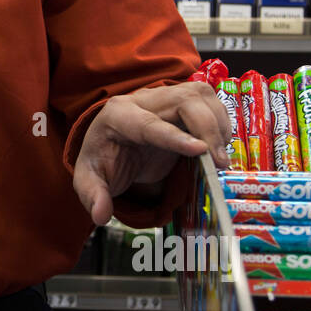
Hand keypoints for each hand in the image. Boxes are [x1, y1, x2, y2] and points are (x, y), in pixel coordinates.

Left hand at [72, 81, 230, 225]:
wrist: (113, 144)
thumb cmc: (103, 160)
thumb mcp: (89, 179)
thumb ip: (93, 195)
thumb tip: (101, 215)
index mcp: (117, 116)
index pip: (148, 125)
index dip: (175, 138)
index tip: (200, 151)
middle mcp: (143, 100)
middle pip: (183, 101)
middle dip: (207, 129)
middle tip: (219, 164)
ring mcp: (166, 96)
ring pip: (200, 96)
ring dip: (218, 124)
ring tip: (221, 158)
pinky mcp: (184, 101)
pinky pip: (210, 102)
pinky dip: (221, 123)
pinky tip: (220, 147)